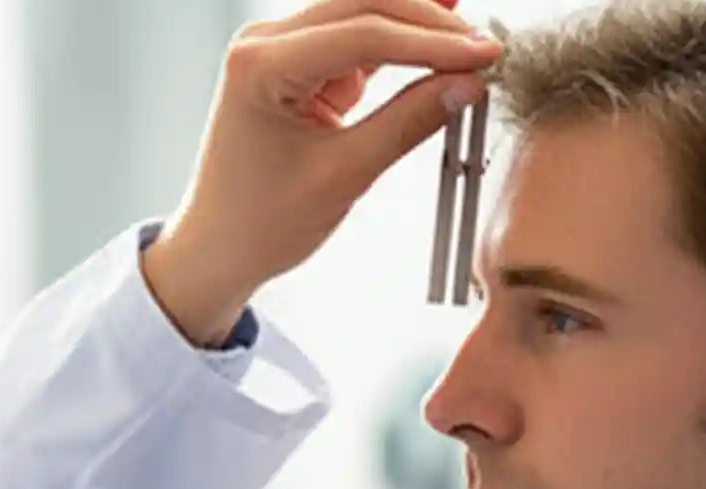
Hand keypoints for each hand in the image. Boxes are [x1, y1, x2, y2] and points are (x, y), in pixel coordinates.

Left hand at [144, 0, 500, 346]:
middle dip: (428, 23)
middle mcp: (264, 43)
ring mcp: (279, 50)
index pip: (364, 33)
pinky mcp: (296, 66)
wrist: (219, 247)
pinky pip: (355, 42)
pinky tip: (437, 48)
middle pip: (363, 5)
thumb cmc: (262, 222)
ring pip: (362, 16)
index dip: (433, 42)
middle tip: (485, 48)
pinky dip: (397, 48)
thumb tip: (466, 85)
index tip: (485, 55)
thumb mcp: (344, 176)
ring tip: (470, 48)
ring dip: (416, 29)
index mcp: (262, 65)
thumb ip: (408, 123)